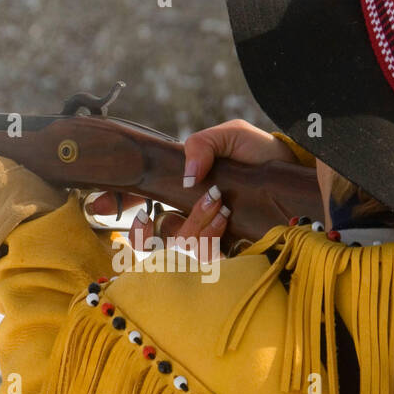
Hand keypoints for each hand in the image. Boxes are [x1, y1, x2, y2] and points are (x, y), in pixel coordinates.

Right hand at [86, 119, 296, 246]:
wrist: (297, 173)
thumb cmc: (260, 154)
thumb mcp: (230, 136)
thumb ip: (202, 144)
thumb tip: (185, 177)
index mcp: (181, 187)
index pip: (140, 199)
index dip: (115, 205)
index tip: (96, 206)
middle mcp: (189, 214)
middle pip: (149, 238)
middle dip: (142, 233)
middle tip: (154, 217)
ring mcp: (207, 234)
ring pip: (178, 246)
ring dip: (191, 225)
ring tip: (217, 203)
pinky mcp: (228, 250)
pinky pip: (205, 256)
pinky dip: (210, 236)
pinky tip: (226, 217)